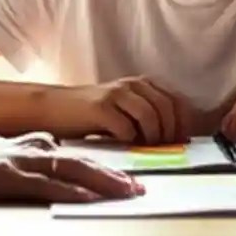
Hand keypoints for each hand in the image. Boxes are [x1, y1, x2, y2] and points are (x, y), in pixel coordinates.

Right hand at [0, 131, 143, 202]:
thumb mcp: (2, 147)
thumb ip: (27, 145)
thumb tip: (48, 142)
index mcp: (33, 147)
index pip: (77, 157)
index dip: (105, 168)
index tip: (128, 179)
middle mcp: (35, 153)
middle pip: (84, 164)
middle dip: (115, 177)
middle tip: (140, 189)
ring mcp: (23, 165)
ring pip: (73, 172)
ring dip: (103, 183)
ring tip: (128, 193)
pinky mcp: (9, 179)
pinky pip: (47, 186)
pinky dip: (71, 191)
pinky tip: (90, 197)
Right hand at [46, 77, 193, 144]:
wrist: (53, 108)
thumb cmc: (90, 116)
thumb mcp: (123, 111)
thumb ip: (146, 119)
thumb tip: (173, 141)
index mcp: (142, 84)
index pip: (175, 101)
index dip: (183, 123)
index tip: (182, 143)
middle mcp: (132, 85)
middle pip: (166, 107)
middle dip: (170, 132)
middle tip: (165, 151)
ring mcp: (115, 94)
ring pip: (150, 115)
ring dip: (152, 137)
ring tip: (146, 150)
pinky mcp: (100, 107)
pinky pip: (126, 127)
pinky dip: (130, 141)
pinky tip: (124, 146)